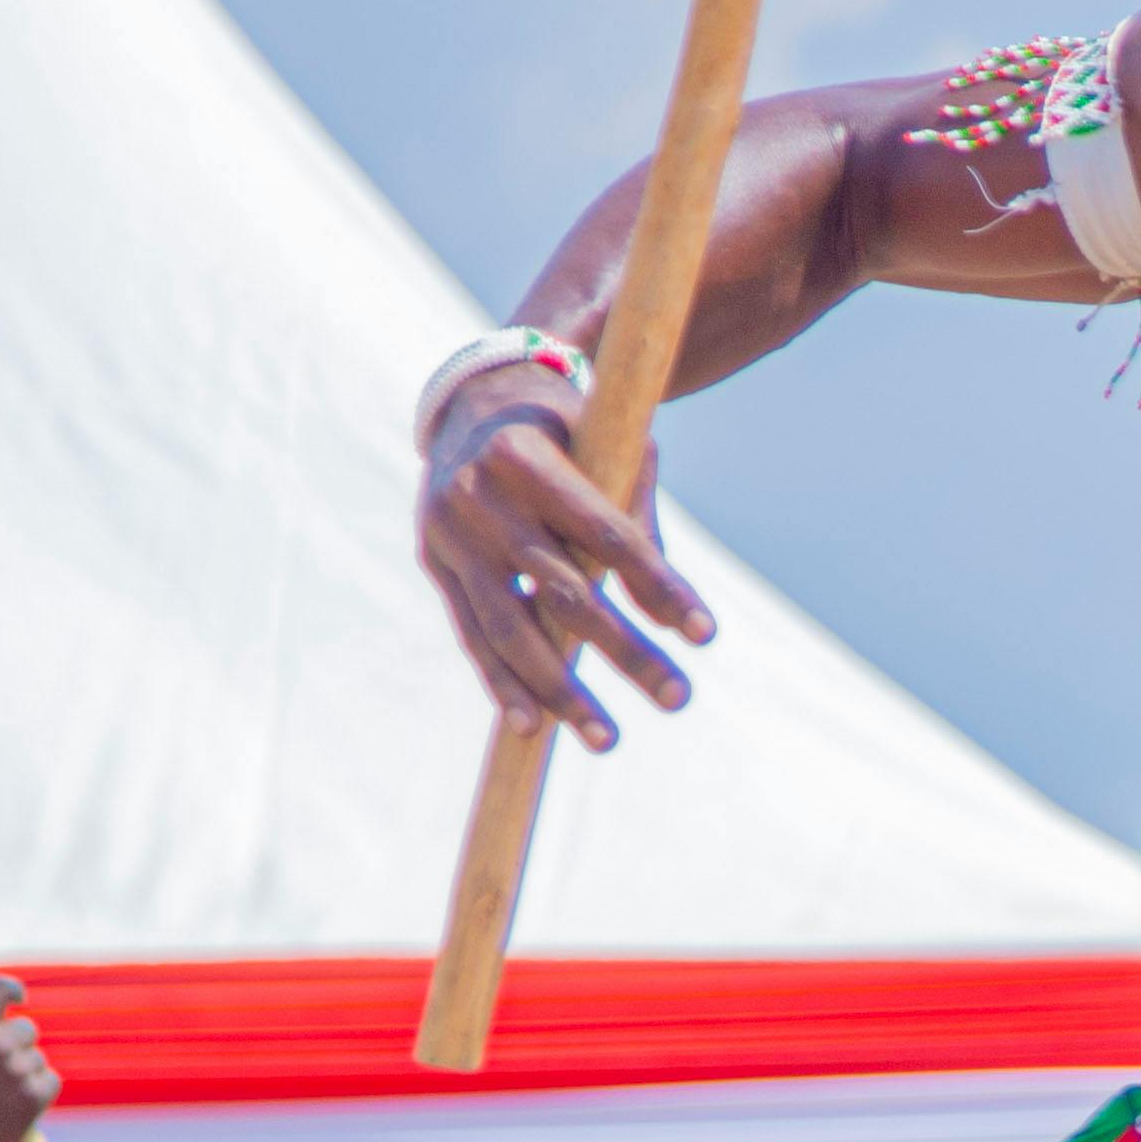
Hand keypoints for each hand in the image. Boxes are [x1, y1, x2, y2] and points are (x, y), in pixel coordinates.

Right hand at [0, 985, 53, 1141]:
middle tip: (0, 1067)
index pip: (1, 989)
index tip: (19, 996)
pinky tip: (16, 1105)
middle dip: (16, 1044)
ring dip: (25, 1071)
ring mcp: (18, 1070)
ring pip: (37, 1057)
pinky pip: (50, 1079)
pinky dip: (39, 1090)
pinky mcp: (35, 1096)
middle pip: (26, 1028)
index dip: (12, 990)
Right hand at [417, 388, 715, 748]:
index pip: (605, 534)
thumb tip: (677, 621)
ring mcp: (448, 535)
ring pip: (510, 628)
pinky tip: (533, 726)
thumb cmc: (567, 428)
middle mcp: (479, 497)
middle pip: (563, 592)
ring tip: (607, 738)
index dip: (658, 585)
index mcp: (527, 456)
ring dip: (561, 689)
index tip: (706, 635)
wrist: (473, 403)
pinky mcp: (435, 564)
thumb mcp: (610, 448)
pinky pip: (472, 635)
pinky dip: (503, 683)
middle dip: (624, 651)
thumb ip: (639, 521)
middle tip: (679, 699)